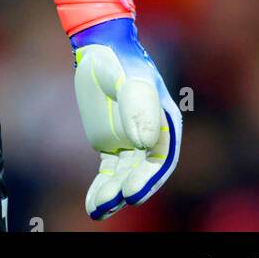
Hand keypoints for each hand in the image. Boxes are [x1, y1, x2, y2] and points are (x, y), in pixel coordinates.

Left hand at [70, 14, 182, 219]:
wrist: (99, 49)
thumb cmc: (120, 60)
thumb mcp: (130, 79)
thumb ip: (138, 107)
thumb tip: (144, 143)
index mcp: (165, 123)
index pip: (160, 158)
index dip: (148, 178)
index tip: (131, 192)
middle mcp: (151, 138)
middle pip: (143, 171)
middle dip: (130, 188)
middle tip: (115, 200)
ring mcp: (131, 143)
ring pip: (125, 175)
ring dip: (114, 193)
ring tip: (98, 209)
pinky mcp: (111, 145)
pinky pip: (109, 172)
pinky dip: (102, 187)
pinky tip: (92, 205)